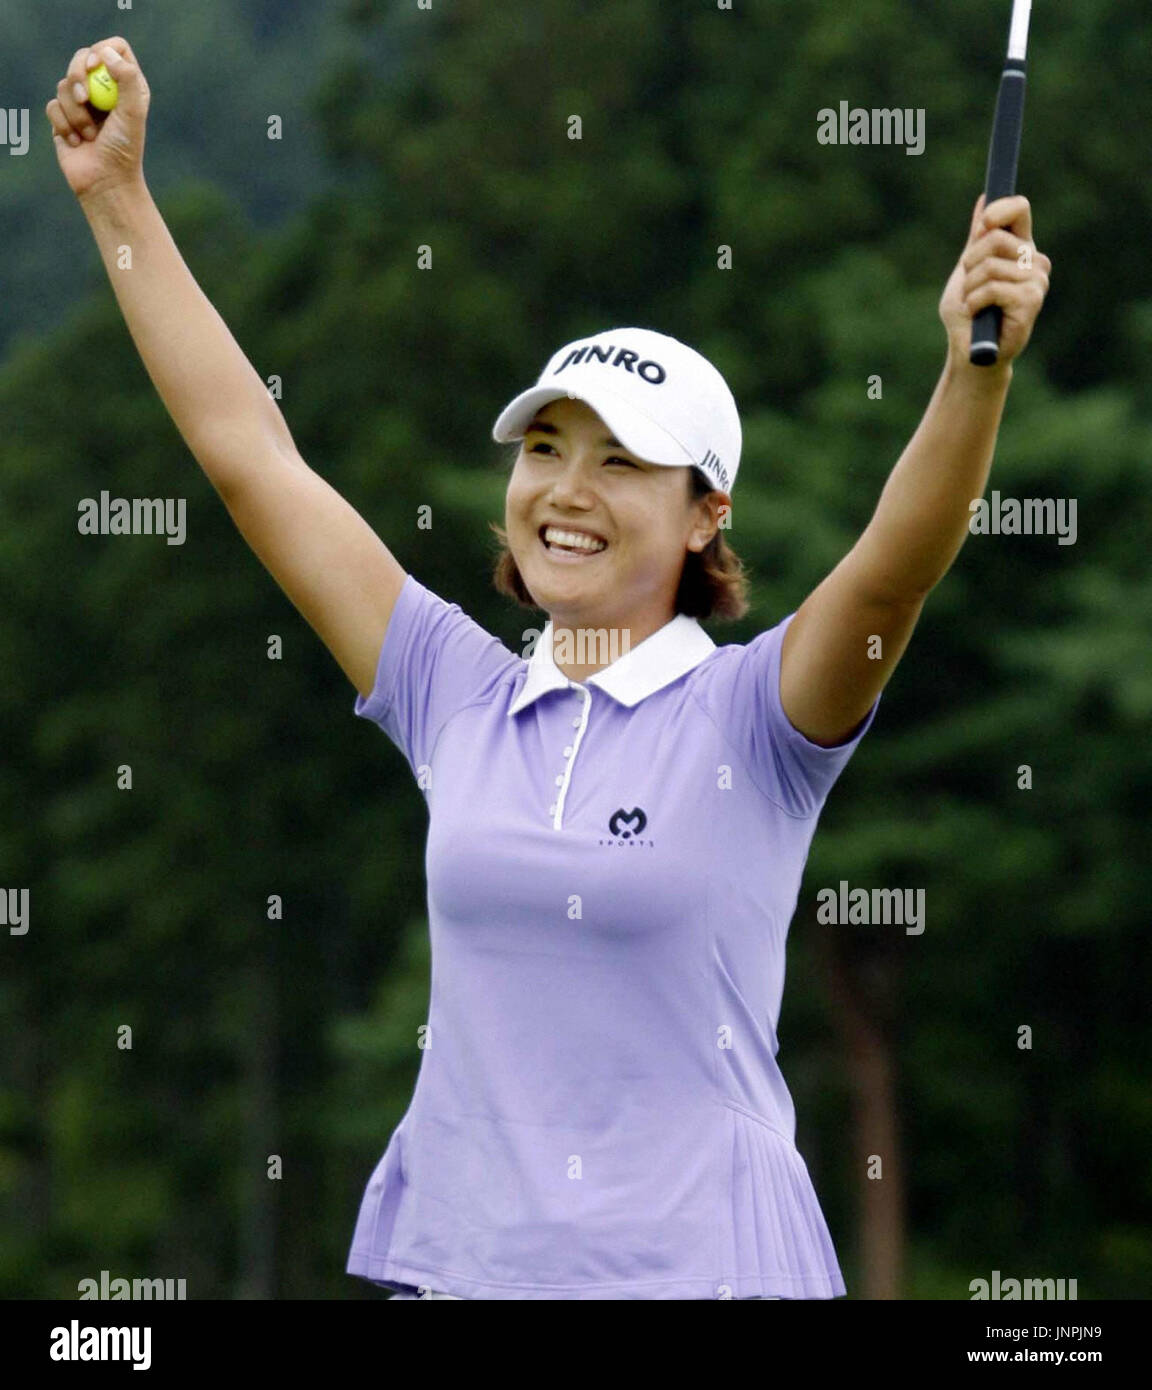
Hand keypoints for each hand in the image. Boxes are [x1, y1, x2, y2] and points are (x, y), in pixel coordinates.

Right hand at [45, 38, 150, 201]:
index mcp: (127, 86)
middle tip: (85, 99)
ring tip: (89, 136)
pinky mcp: (64, 117)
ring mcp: (83, 103)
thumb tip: (106, 53)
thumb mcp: (133, 114)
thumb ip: (127, 79)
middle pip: (82, 57)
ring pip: (64, 84)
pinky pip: (53, 105)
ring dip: (75, 113)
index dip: (103, 50)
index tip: (96, 66)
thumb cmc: (123, 151)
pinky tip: (77, 143)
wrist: (105, 183)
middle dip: (78, 76)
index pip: (115, 48)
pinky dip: (64, 125)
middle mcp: (105, 90)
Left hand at [939, 193, 1051, 368]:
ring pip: (989, 265)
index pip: (1019, 209)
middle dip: (969, 263)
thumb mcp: (967, 270)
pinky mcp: (1031, 300)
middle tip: (970, 285)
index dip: (998, 210)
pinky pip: (991, 288)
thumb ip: (977, 238)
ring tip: (975, 304)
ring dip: (970, 288)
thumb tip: (985, 198)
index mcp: (1021, 248)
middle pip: (994, 238)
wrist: (970, 352)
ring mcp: (1036, 281)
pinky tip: (980, 315)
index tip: (982, 225)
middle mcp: (1034, 261)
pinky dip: (975, 302)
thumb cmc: (968, 314)